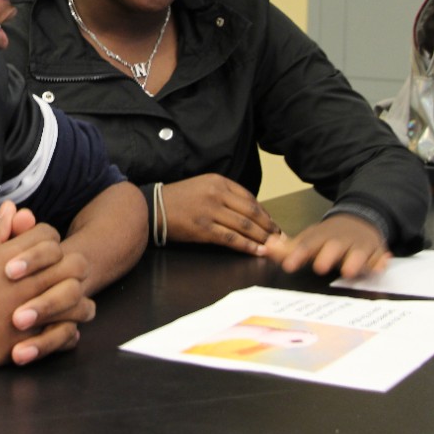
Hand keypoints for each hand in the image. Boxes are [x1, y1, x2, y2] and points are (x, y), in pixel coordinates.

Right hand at [0, 202, 93, 370]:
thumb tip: (12, 209)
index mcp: (11, 258)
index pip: (49, 236)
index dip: (48, 239)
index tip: (41, 250)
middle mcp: (27, 283)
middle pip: (71, 263)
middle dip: (69, 264)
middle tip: (61, 272)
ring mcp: (31, 312)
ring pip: (77, 300)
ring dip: (76, 298)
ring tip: (67, 301)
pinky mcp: (29, 340)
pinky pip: (66, 335)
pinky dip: (69, 330)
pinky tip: (62, 327)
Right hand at [161, 174, 279, 255]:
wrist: (152, 207)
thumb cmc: (178, 199)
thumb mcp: (202, 186)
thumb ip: (224, 195)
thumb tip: (248, 212)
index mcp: (218, 181)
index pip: (249, 197)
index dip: (264, 213)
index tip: (273, 224)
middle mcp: (216, 193)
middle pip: (251, 212)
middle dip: (268, 227)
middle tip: (280, 238)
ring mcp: (209, 211)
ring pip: (244, 226)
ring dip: (261, 238)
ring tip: (273, 247)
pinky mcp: (203, 228)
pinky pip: (230, 238)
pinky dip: (246, 246)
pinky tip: (256, 252)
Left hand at [261, 214, 390, 277]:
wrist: (359, 221)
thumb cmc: (328, 238)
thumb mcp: (309, 240)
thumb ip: (288, 249)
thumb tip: (267, 248)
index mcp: (321, 237)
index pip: (307, 244)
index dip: (297, 254)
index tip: (288, 266)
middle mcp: (340, 239)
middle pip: (333, 246)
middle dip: (327, 255)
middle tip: (319, 267)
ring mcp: (359, 244)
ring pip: (358, 251)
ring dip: (354, 260)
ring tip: (349, 271)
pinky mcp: (376, 251)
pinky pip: (380, 256)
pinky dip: (380, 261)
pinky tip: (380, 266)